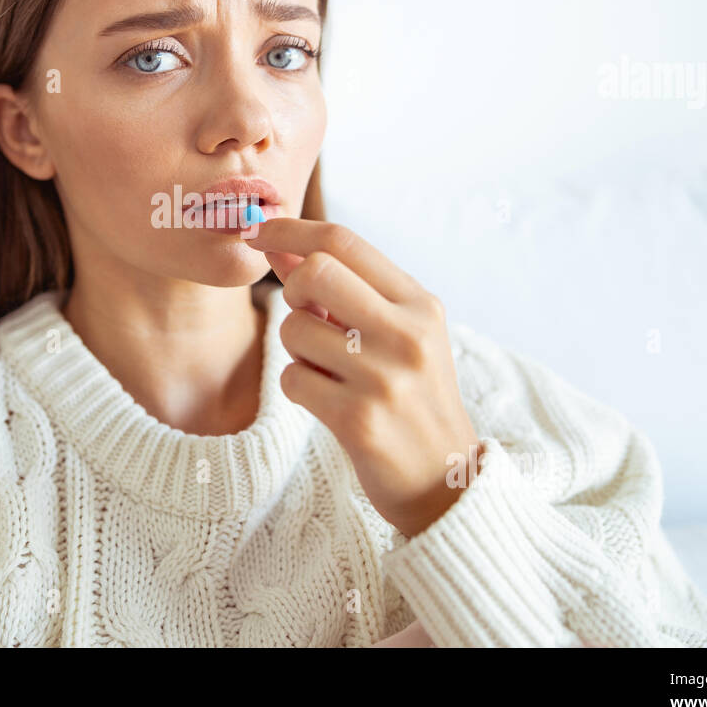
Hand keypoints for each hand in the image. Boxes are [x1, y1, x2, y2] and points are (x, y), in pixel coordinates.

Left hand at [244, 217, 481, 537]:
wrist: (445, 478)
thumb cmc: (411, 395)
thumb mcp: (395, 332)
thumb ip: (342, 286)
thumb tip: (278, 242)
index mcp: (420, 304)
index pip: (344, 242)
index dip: (292, 229)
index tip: (261, 231)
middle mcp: (407, 335)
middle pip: (315, 272)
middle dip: (294, 291)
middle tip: (307, 317)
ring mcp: (384, 378)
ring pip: (294, 330)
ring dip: (297, 350)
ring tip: (329, 370)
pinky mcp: (358, 420)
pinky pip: (293, 379)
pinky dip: (299, 386)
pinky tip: (327, 400)